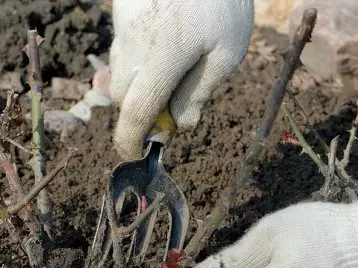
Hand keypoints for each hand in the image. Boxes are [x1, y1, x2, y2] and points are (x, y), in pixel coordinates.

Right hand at [108, 0, 253, 158]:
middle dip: (140, 110)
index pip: (137, 110)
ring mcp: (123, 23)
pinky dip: (140, 57)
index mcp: (163, 57)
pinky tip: (168, 42)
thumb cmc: (224, 5)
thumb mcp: (227, 54)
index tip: (133, 153)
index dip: (132, 138)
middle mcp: (133, 41)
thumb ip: (200, 92)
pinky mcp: (120, 10)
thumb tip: (180, 125)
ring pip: (120, 69)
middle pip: (122, 94)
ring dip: (141, 82)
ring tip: (178, 66)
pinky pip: (123, 45)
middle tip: (172, 109)